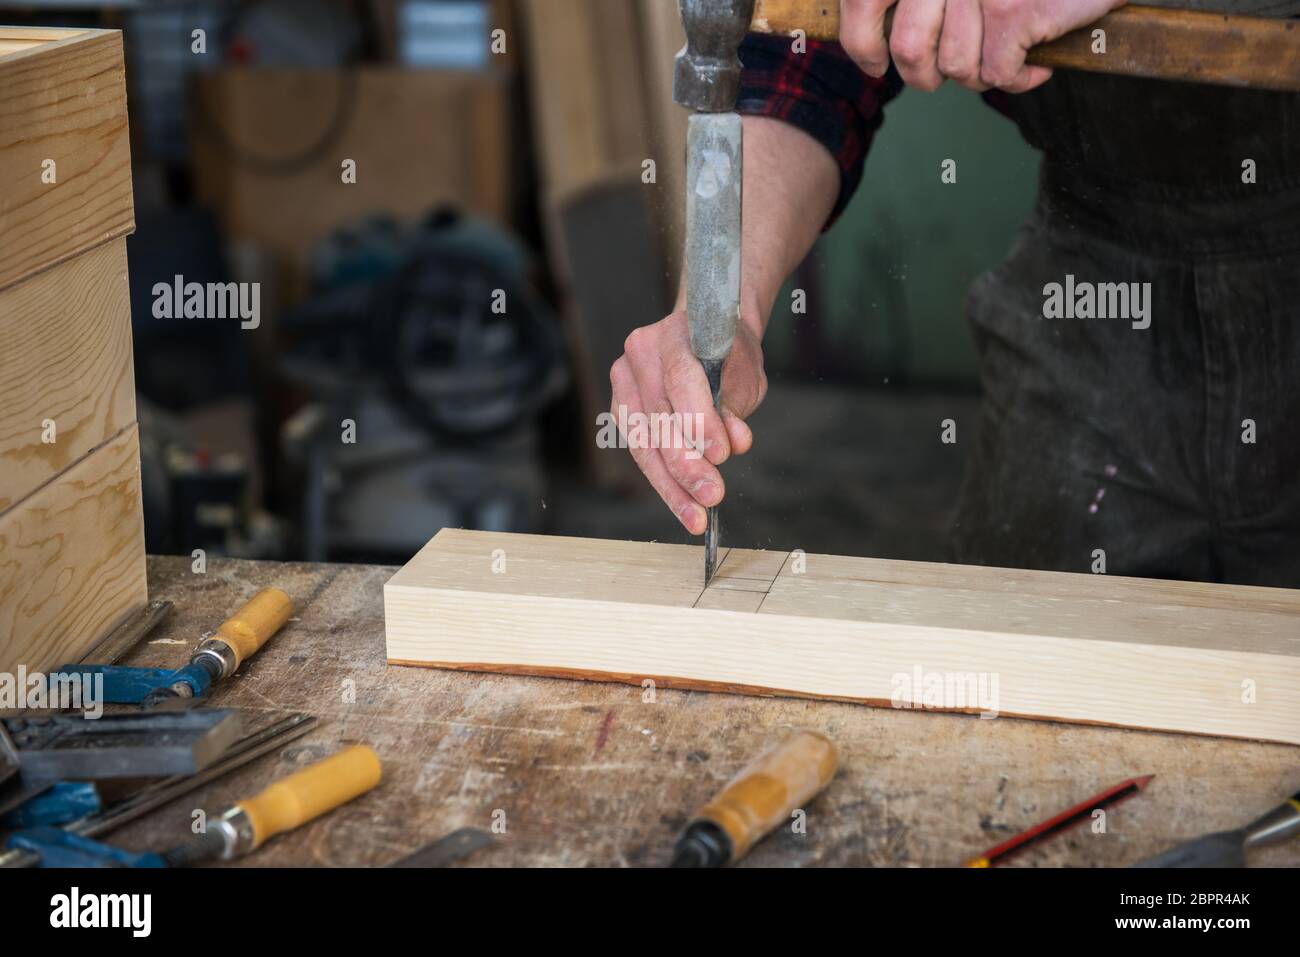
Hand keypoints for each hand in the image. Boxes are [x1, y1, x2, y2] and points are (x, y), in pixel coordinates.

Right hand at [609, 310, 766, 534]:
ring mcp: (624, 381)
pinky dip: (662, 479)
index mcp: (673, 334)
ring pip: (644, 443)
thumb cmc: (727, 355)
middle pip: (658, 419)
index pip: (682, 380)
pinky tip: (681, 502)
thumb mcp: (743, 375)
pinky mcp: (620, 407)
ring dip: (671, 484)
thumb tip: (734, 444)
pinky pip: (640, 450)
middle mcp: (640, 354)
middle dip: (686, 465)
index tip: (721, 455)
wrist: (704, 336)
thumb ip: (734, 409)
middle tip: (711, 497)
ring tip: (695, 515)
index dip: (699, 421)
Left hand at [840, 0, 1124, 93]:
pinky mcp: (1013, 13)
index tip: (874, 62)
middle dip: (924, 75)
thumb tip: (886, 43)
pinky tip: (1036, 65)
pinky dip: (1020, 80)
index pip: (862, 4)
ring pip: (955, 66)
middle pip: (908, 49)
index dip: (861, 44)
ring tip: (1002, 57)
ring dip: (979, 73)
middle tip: (942, 74)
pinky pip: (997, 75)